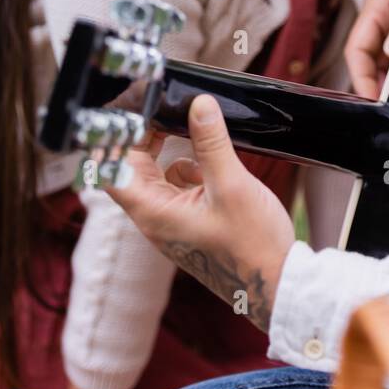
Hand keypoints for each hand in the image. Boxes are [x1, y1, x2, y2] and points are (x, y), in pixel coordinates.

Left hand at [98, 94, 294, 333]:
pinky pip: (179, 189)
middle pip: (134, 170)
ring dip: (172, 153)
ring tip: (195, 132)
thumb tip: (198, 105)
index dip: (117, 140)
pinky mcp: (192, 224)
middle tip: (167, 110)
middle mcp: (157, 219)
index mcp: (154, 213)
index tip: (137, 113)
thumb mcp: (231, 185)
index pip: (112, 172)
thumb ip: (211, 143)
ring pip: (158, 178)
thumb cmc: (252, 245)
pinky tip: (213, 166)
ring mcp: (173, 223)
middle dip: (148, 138)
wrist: (277, 284)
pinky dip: (191, 171)